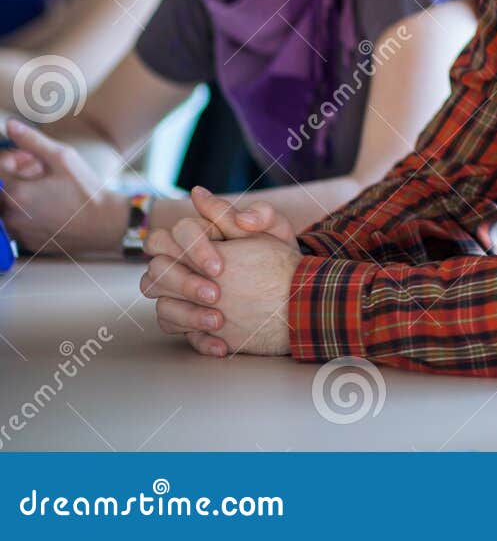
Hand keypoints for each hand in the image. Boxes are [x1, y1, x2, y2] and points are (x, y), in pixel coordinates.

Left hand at [0, 119, 121, 253]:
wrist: (106, 225)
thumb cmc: (87, 191)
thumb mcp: (63, 158)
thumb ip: (32, 140)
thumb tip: (10, 125)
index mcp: (16, 192)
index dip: (11, 159)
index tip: (28, 158)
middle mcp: (10, 214)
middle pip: (0, 188)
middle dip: (15, 176)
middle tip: (40, 171)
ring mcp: (17, 231)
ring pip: (7, 206)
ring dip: (20, 194)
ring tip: (46, 190)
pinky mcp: (25, 242)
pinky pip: (16, 222)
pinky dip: (26, 212)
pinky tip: (49, 207)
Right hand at [141, 187, 296, 354]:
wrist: (295, 287)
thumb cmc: (280, 252)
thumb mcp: (274, 230)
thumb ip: (245, 211)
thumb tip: (200, 194)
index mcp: (200, 235)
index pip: (176, 233)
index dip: (192, 249)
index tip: (220, 267)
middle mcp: (182, 262)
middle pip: (157, 268)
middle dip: (183, 282)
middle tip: (216, 294)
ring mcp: (180, 292)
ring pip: (160, 302)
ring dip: (186, 313)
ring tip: (220, 321)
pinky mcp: (187, 319)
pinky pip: (176, 330)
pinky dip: (199, 340)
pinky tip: (223, 346)